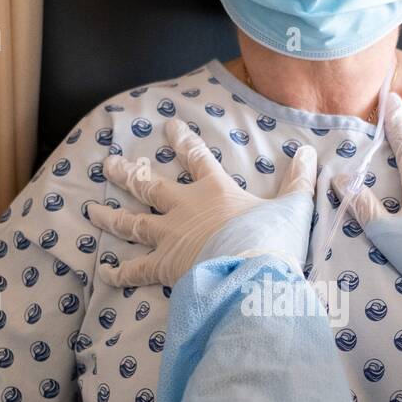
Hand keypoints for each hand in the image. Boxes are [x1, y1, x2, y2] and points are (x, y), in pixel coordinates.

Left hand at [88, 119, 317, 286]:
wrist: (253, 274)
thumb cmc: (272, 239)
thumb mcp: (294, 206)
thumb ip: (299, 180)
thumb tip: (310, 153)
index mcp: (214, 190)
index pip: (195, 157)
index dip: (182, 140)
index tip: (169, 127)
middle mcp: (184, 208)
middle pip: (149, 186)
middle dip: (129, 173)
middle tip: (109, 164)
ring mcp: (169, 237)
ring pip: (132, 223)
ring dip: (110, 216)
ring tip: (91, 209)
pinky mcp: (163, 267)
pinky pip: (135, 270)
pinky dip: (119, 273)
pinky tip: (103, 272)